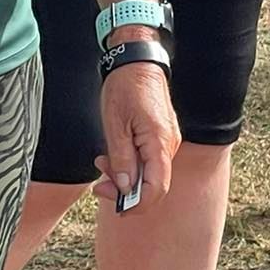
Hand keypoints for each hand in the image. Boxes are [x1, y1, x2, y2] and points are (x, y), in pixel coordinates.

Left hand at [93, 63, 180, 208]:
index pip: (157, 188)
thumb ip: (122, 159)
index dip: (138, 204)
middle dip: (126, 190)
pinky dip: (131, 163)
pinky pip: (149, 160)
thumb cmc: (124, 88)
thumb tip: (127, 189)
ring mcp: (167, 141)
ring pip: (150, 173)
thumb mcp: (115, 125)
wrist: (136, 61)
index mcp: (159, 143)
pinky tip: (112, 155)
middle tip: (99, 185)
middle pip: (153, 184)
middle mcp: (169, 145)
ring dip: (125, 175)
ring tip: (101, 162)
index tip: (117, 207)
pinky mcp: (161, 137)